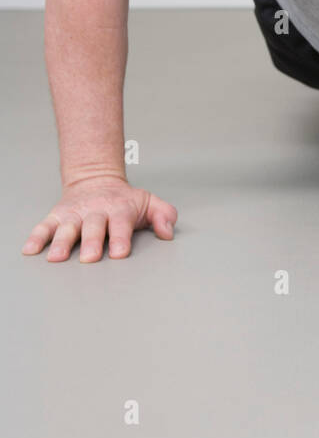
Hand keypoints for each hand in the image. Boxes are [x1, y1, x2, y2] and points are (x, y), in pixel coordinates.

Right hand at [21, 173, 177, 262]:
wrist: (96, 179)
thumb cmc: (125, 200)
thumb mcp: (149, 202)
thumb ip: (164, 215)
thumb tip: (168, 232)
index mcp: (119, 209)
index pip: (121, 223)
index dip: (121, 237)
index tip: (120, 252)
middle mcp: (95, 211)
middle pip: (93, 227)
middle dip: (92, 242)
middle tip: (91, 258)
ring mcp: (75, 214)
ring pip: (67, 228)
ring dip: (61, 242)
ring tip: (56, 258)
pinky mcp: (57, 216)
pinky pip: (45, 226)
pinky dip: (37, 237)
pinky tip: (30, 250)